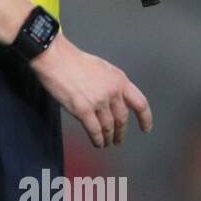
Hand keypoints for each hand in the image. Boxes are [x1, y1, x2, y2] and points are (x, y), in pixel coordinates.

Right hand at [31, 32, 152, 147]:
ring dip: (109, 137)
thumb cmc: (74, 61)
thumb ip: (112, 84)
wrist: (55, 58)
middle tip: (119, 138)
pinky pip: (94, 130)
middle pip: (122, 119)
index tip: (146, 127)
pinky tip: (98, 142)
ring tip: (107, 142)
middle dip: (121, 132)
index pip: (140, 104)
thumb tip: (116, 99)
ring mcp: (98, 102)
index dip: (145, 118)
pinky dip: (97, 139)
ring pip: (109, 127)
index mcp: (119, 80)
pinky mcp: (83, 110)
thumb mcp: (103, 68)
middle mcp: (112, 92)